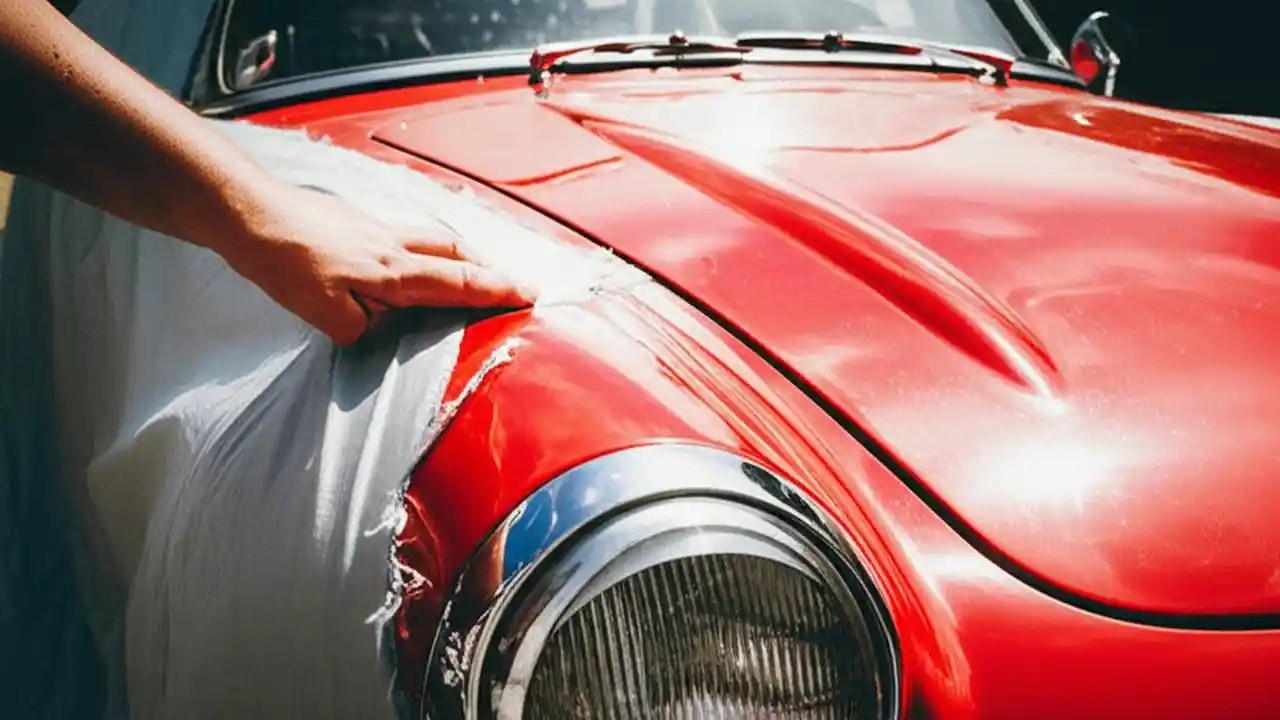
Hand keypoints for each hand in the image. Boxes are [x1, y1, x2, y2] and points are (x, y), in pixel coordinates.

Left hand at [216, 184, 534, 345]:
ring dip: (461, 253)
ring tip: (473, 267)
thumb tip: (377, 332)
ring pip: (432, 237)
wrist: (249, 214)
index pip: (458, 282)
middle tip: (512, 283)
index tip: (528, 295)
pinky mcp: (353, 220)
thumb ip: (360, 329)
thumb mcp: (324, 314)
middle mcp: (393, 245)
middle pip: (455, 250)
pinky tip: (411, 257)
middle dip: (488, 268)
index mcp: (394, 272)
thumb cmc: (285, 263)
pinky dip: (426, 246)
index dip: (496, 290)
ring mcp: (374, 227)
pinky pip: (406, 234)